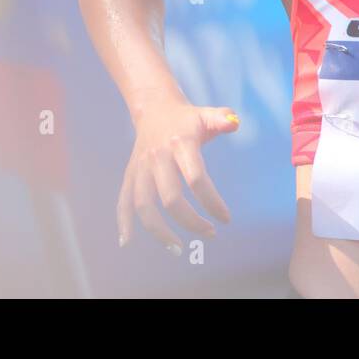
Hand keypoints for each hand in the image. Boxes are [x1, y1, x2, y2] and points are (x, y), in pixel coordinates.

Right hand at [117, 92, 237, 253]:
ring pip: (144, 205)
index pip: (196, 178)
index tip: (225, 219)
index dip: (211, 202)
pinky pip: (123, 201)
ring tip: (178, 249)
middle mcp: (157, 158)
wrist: (154, 108)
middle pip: (170, 198)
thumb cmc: (187, 119)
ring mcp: (141, 167)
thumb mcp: (206, 115)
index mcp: (180, 144)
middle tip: (210, 233)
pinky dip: (123, 222)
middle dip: (190, 221)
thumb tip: (235, 123)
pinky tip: (127, 242)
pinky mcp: (130, 174)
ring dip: (159, 231)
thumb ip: (222, 119)